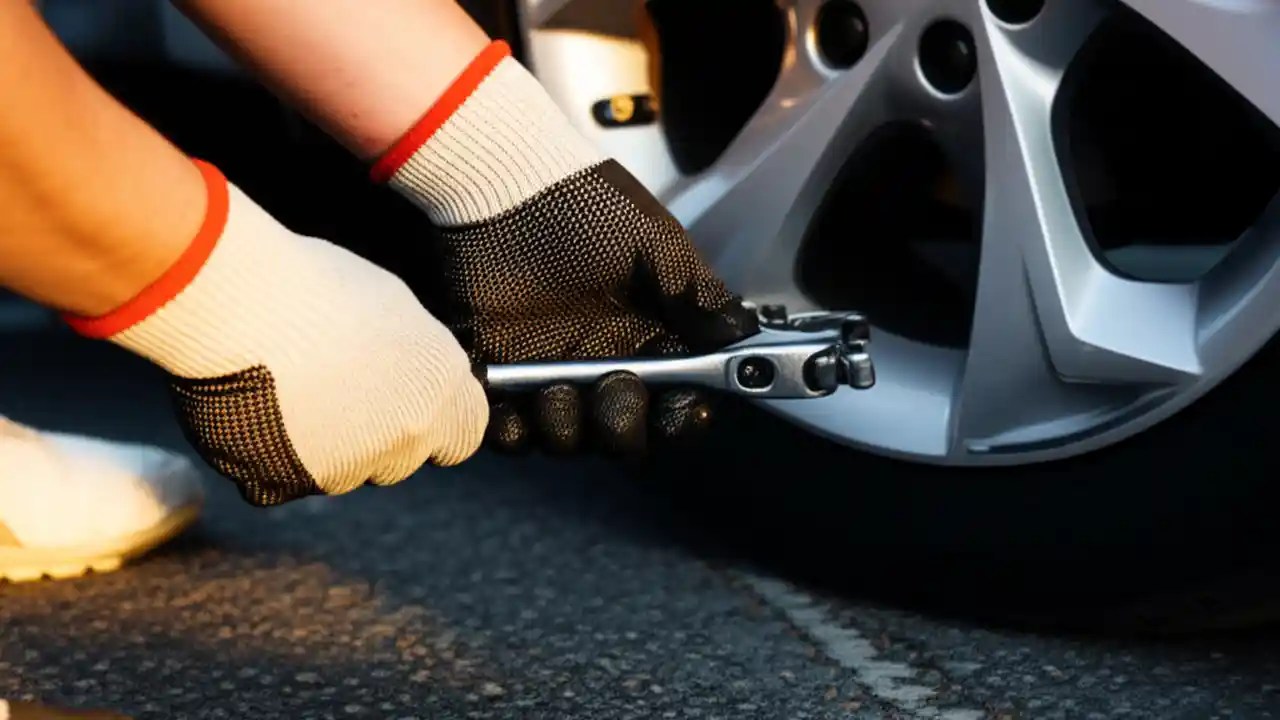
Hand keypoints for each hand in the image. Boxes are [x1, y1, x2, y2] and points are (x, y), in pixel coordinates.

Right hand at [69, 164, 487, 505]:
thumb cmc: (313, 286)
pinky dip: (274, 455)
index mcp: (439, 388)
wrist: (238, 301)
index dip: (439, 421)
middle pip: (403, 457)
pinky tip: (260, 408)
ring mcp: (347, 467)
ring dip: (327, 444)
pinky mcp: (288, 485)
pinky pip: (287, 481)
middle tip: (338, 387)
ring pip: (345, 471)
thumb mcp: (394, 308)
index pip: (465, 434)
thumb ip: (418, 358)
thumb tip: (419, 377)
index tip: (415, 407)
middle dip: (378, 433)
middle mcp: (405, 437)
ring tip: (290, 386)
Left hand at [437, 160, 758, 454]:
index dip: (682, 418)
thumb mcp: (655, 244)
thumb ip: (698, 296)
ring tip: (557, 391)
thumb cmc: (583, 204)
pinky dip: (510, 430)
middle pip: (622, 433)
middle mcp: (602, 365)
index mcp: (648, 341)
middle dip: (622, 425)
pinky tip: (515, 406)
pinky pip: (505, 427)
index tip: (681, 408)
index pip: (677, 404)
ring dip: (566, 429)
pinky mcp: (498, 374)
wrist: (506, 183)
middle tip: (614, 387)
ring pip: (565, 438)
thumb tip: (739, 335)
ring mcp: (547, 374)